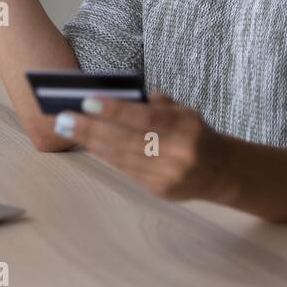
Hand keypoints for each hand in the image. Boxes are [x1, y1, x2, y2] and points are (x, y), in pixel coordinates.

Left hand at [54, 92, 233, 201]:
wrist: (222, 170)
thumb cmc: (195, 132)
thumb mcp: (184, 110)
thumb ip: (154, 102)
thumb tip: (114, 96)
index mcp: (185, 127)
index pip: (145, 117)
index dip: (115, 110)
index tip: (87, 101)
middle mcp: (178, 153)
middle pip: (127, 140)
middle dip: (92, 128)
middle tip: (64, 118)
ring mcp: (168, 175)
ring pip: (122, 157)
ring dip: (92, 142)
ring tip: (69, 128)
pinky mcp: (160, 191)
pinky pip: (126, 171)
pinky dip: (106, 155)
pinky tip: (90, 143)